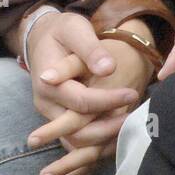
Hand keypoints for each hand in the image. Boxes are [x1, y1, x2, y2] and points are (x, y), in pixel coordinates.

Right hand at [24, 11, 145, 174]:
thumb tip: (108, 69)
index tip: (132, 93)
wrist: (42, 39)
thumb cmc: (62, 32)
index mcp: (47, 82)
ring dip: (103, 141)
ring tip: (128, 127)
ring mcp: (50, 116)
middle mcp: (46, 104)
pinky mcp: (58, 122)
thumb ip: (91, 49)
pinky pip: (76, 142)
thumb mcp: (75, 29)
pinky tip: (117, 136)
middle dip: (107, 129)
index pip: (81, 101)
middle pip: (77, 131)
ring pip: (76, 143)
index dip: (108, 100)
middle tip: (132, 118)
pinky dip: (96, 145)